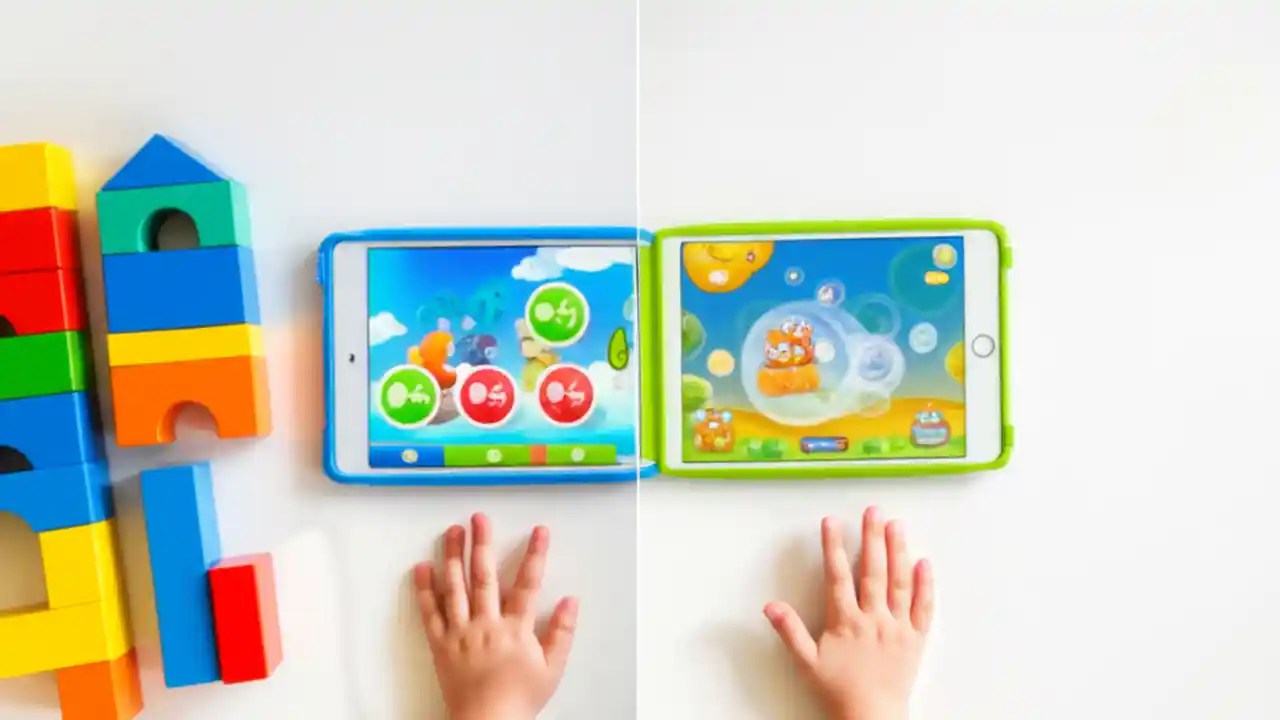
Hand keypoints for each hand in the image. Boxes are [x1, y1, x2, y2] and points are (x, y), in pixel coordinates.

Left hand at [414, 514, 577, 719]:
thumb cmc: (519, 699)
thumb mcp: (552, 668)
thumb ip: (561, 632)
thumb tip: (570, 601)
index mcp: (515, 629)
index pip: (528, 584)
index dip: (535, 555)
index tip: (539, 531)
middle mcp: (486, 625)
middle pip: (485, 577)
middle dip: (483, 544)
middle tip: (479, 518)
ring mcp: (461, 633)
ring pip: (455, 588)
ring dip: (453, 557)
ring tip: (452, 532)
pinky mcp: (441, 645)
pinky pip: (430, 613)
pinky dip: (424, 590)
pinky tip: (421, 568)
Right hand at [764, 507, 933, 719]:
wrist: (872, 717)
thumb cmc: (839, 692)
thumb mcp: (807, 662)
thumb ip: (790, 631)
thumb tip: (771, 607)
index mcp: (846, 622)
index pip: (838, 576)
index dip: (833, 547)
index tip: (831, 523)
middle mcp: (874, 619)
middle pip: (873, 571)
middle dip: (872, 538)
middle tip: (872, 511)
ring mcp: (897, 627)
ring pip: (899, 582)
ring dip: (898, 551)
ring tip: (896, 525)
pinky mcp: (916, 639)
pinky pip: (924, 607)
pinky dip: (925, 584)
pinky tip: (924, 562)